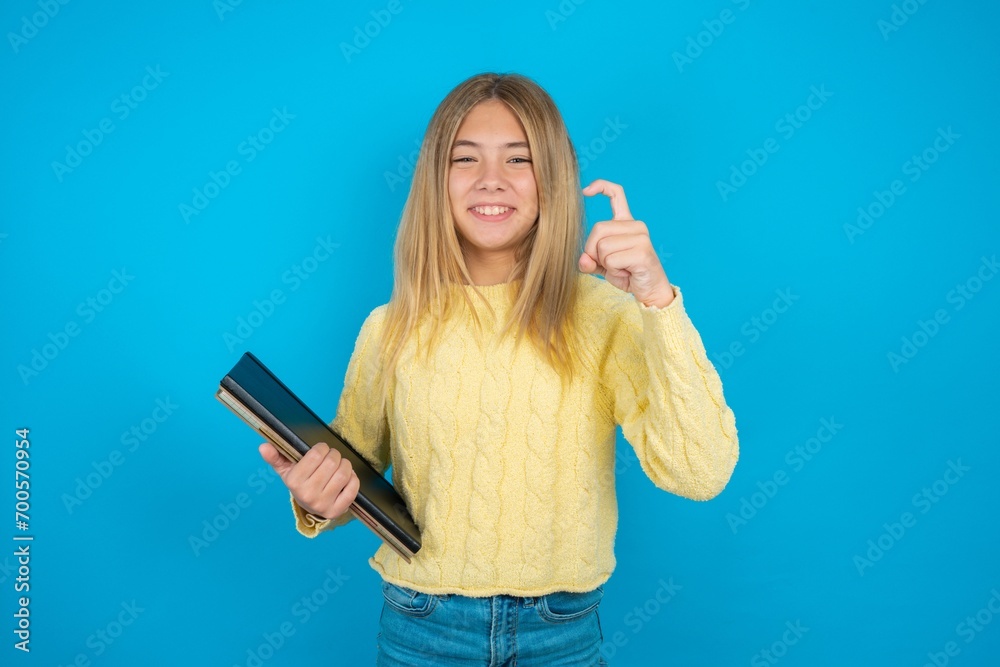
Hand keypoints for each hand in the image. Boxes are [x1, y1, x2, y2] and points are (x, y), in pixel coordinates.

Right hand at [259, 441, 359, 520]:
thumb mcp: (286, 470)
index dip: (322, 448)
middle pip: (332, 462)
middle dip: (334, 454)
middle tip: (332, 456)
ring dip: (345, 464)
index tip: (321, 449)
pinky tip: (346, 477)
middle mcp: (308, 495)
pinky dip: (353, 478)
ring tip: (340, 465)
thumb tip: (263, 447)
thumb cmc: (300, 482)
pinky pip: (353, 488)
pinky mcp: (337, 510)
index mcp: (294, 482)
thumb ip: (275, 457)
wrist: (309, 508)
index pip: (316, 454)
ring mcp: (323, 504)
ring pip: (344, 473)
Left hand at [580, 179, 673, 307]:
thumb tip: (583, 260)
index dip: (601, 186)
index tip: (586, 190)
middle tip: (607, 263)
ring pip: (603, 246)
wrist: (650, 291)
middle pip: (598, 229)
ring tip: (621, 267)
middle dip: (593, 250)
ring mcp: (641, 236)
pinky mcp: (642, 251)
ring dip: (605, 263)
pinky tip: (627, 272)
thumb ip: (590, 260)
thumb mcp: (603, 265)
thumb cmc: (627, 274)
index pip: (616, 194)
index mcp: (626, 222)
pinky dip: (613, 271)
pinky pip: (612, 260)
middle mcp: (636, 225)